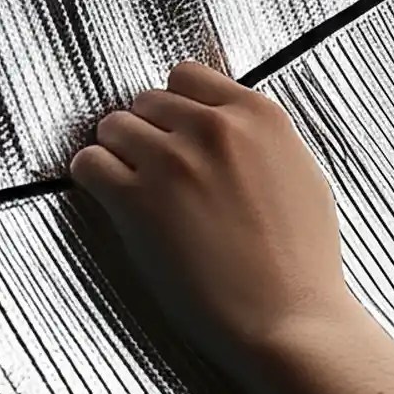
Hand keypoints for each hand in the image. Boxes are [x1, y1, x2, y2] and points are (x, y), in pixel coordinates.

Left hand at [70, 61, 352, 363]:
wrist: (289, 317)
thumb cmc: (303, 261)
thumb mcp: (303, 175)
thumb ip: (262, 140)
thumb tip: (231, 126)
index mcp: (259, 116)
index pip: (188, 75)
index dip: (177, 105)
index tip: (176, 131)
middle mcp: (214, 128)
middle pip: (147, 100)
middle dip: (148, 131)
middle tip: (156, 169)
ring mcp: (174, 161)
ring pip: (113, 125)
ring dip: (117, 152)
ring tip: (132, 185)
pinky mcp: (138, 200)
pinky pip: (89, 163)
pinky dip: (92, 176)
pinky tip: (111, 197)